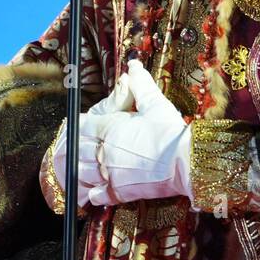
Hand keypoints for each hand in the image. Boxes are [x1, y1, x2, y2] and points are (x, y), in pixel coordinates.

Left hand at [52, 60, 192, 206]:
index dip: (80, 124)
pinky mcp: (119, 192)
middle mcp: (104, 151)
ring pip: (82, 172)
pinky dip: (92, 193)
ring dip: (79, 169)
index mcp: (110, 128)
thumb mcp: (155, 104)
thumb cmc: (171, 132)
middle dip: (75, 146)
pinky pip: (97, 194)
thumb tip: (133, 65)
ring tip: (79, 168)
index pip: (83, 125)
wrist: (185, 162)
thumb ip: (141, 85)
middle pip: (78, 148)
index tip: (81, 123)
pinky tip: (94, 191)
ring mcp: (109, 173)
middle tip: (74, 146)